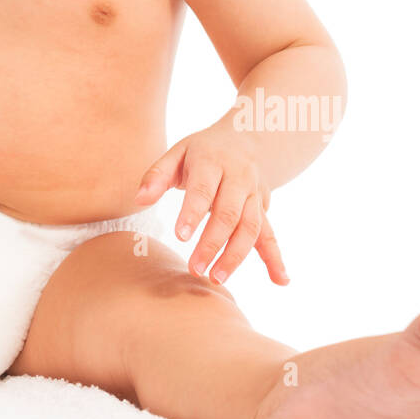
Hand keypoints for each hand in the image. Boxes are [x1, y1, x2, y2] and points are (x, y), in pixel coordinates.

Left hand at [132, 128, 289, 286]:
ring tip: (217, 278)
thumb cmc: (202, 151)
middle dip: (212, 243)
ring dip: (236, 255)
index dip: (193, 213)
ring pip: (250, 227)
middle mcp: (238, 177)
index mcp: (212, 161)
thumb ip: (156, 175)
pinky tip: (280, 281)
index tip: (181, 236)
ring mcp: (254, 194)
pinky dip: (276, 258)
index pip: (203, 189)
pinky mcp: (263, 208)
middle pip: (228, 213)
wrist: (248, 138)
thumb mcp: (177, 153)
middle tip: (195, 268)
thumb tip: (138, 200)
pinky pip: (271, 234)